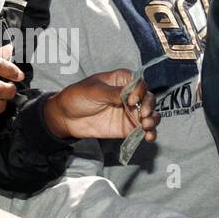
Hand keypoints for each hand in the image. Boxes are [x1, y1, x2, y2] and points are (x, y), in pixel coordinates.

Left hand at [42, 69, 158, 140]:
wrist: (66, 117)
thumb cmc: (77, 96)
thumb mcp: (94, 91)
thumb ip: (113, 93)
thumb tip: (129, 95)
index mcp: (122, 80)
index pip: (140, 83)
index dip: (140, 91)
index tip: (131, 101)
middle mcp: (130, 95)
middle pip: (148, 99)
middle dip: (149, 107)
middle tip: (143, 115)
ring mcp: (130, 112)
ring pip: (150, 114)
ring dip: (152, 120)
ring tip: (146, 126)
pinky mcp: (127, 127)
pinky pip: (143, 130)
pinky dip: (149, 133)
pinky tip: (148, 137)